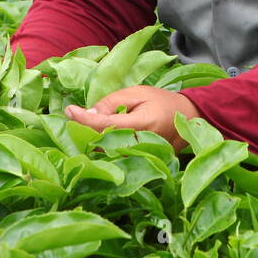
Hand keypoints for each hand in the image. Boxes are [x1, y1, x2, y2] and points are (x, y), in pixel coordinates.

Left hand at [65, 86, 200, 152]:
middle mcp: (139, 146)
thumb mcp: (137, 93)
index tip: (70, 110)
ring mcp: (139, 159)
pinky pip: (112, 159)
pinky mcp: (137, 165)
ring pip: (105, 155)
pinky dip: (100, 150)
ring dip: (90, 143)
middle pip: (101, 144)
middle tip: (73, 118)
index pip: (106, 126)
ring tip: (81, 128)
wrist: (187, 119)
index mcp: (142, 124)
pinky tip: (94, 139)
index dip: (85, 119)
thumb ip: (112, 102)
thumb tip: (87, 114)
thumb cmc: (161, 102)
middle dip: (84, 133)